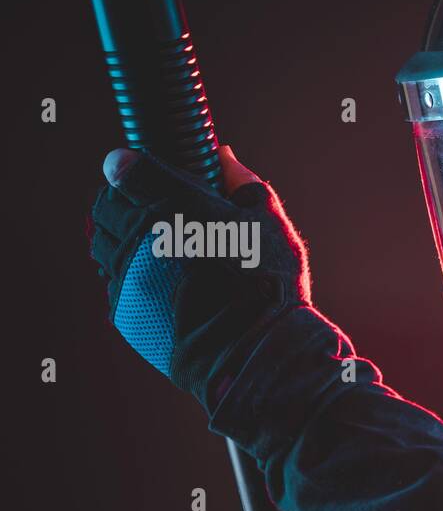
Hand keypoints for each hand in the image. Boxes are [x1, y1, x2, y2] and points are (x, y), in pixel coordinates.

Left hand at [88, 145, 312, 414]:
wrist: (257, 355)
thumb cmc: (272, 289)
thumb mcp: (270, 226)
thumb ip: (244, 184)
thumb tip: (222, 156)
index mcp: (181, 209)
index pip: (127, 170)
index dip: (128, 165)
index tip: (133, 167)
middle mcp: (147, 238)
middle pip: (107, 204)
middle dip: (122, 200)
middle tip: (144, 206)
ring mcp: (131, 275)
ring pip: (102, 240)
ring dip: (118, 235)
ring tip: (147, 244)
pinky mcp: (125, 309)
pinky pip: (110, 278)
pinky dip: (124, 271)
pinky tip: (151, 277)